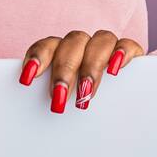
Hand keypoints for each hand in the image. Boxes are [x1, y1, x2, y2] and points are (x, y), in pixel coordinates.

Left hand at [19, 31, 144, 112]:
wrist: (118, 112)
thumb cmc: (80, 110)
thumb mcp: (64, 103)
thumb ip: (52, 100)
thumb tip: (32, 115)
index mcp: (60, 52)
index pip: (46, 47)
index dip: (37, 59)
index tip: (27, 79)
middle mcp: (82, 45)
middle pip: (72, 45)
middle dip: (64, 71)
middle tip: (59, 99)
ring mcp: (105, 46)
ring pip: (99, 42)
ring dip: (91, 67)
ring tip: (86, 93)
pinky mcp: (130, 52)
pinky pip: (127, 44)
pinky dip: (121, 53)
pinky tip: (115, 69)